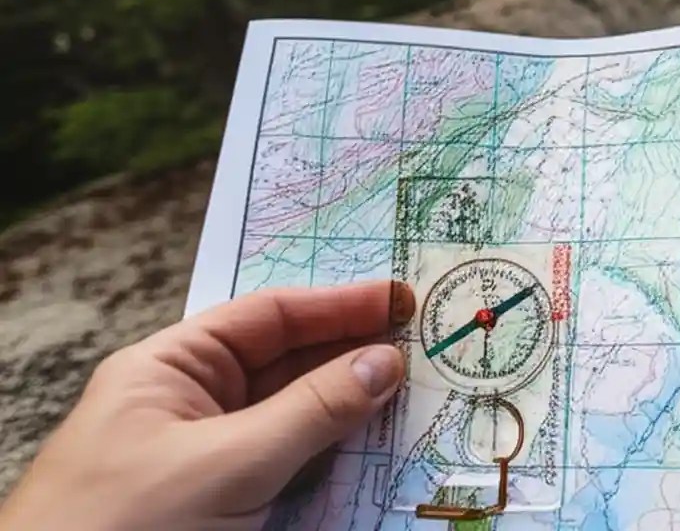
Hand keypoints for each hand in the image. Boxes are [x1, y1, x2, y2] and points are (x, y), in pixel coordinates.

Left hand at [0, 279, 415, 530]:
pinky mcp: (224, 511)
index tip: (401, 300)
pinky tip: (374, 454)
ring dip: (349, 412)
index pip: (266, 319)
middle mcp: (189, 407)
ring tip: (413, 396)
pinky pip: (289, 471)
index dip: (337, 306)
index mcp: (169, 370)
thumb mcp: (229, 463)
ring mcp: (207, 462)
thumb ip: (313, 410)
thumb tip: (385, 362)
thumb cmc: (127, 527)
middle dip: (350, 356)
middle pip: (285, 366)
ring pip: (292, 421)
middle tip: (424, 347)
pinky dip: (331, 462)